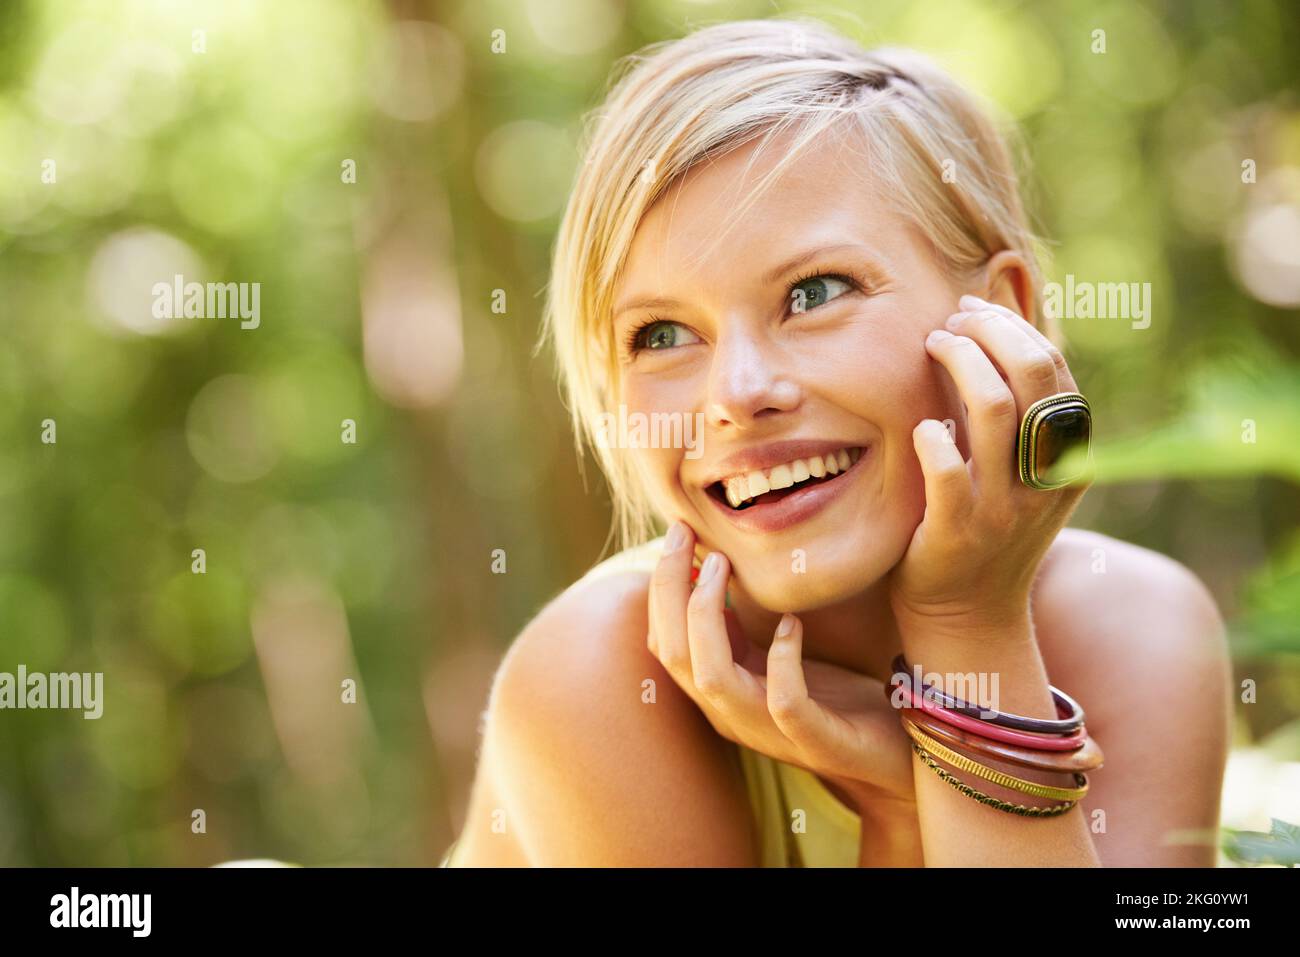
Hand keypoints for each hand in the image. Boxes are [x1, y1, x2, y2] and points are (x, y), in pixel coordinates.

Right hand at [647, 520, 914, 806]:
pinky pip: (783, 702)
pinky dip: (781, 658)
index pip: (663, 641)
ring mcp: (769, 732)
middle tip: (683, 535)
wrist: (897, 759)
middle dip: (670, 588)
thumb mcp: (775, 660)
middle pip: (673, 653)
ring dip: (707, 616)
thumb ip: (740, 634)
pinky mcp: (813, 741)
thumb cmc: (836, 702)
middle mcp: (731, 714)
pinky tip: (792, 622)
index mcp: (719, 691)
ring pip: (712, 677)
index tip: (676, 532)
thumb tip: (708, 576)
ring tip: (723, 567)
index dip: (660, 586)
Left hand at [889, 294, 1091, 633]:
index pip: (1054, 368)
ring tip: (932, 346)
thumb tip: (990, 328)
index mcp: (1068, 456)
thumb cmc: (983, 526)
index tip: (970, 309)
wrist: (966, 615)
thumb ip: (1017, 414)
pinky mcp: (959, 533)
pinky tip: (921, 426)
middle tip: (950, 321)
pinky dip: (931, 437)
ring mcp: (1005, 508)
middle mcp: (1046, 478)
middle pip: (1034, 374)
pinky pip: (948, 471)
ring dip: (961, 363)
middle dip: (989, 331)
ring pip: (997, 410)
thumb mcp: (1017, 471)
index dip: (1012, 326)